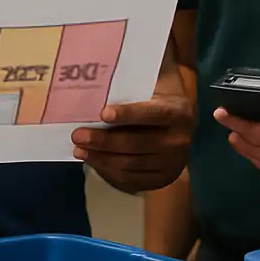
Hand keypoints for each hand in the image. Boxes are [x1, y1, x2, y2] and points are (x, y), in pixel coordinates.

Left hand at [72, 92, 193, 193]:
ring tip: (79, 150)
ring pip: (130, 164)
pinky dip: (108, 171)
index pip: (152, 114)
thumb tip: (101, 81)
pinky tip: (93, 161)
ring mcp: (172, 164)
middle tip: (78, 136)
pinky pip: (130, 179)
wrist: (181, 123)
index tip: (102, 113)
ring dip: (101, 158)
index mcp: (179, 113)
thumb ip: (134, 83)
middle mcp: (179, 141)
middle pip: (136, 144)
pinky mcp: (162, 179)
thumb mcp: (155, 84)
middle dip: (104, 141)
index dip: (127, 114)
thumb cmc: (159, 97)